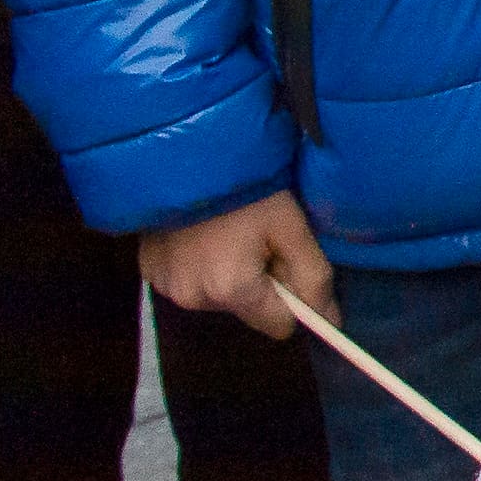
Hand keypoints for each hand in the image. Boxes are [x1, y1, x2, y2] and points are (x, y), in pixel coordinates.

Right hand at [139, 190, 335, 340]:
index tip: (290, 264)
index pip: (279, 326)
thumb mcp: (291, 227)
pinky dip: (201, 267)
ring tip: (230, 233)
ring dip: (230, 276)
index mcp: (231, 291)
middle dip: (261, 284)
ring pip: (218, 298)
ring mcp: (165, 288)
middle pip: (248, 310)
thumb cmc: (249, 188)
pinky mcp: (149, 273)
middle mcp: (194, 299)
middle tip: (259, 240)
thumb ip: (314, 277)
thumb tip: (331, 320)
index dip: (294, 299)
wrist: (189, 154)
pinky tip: (203, 236)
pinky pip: (190, 283)